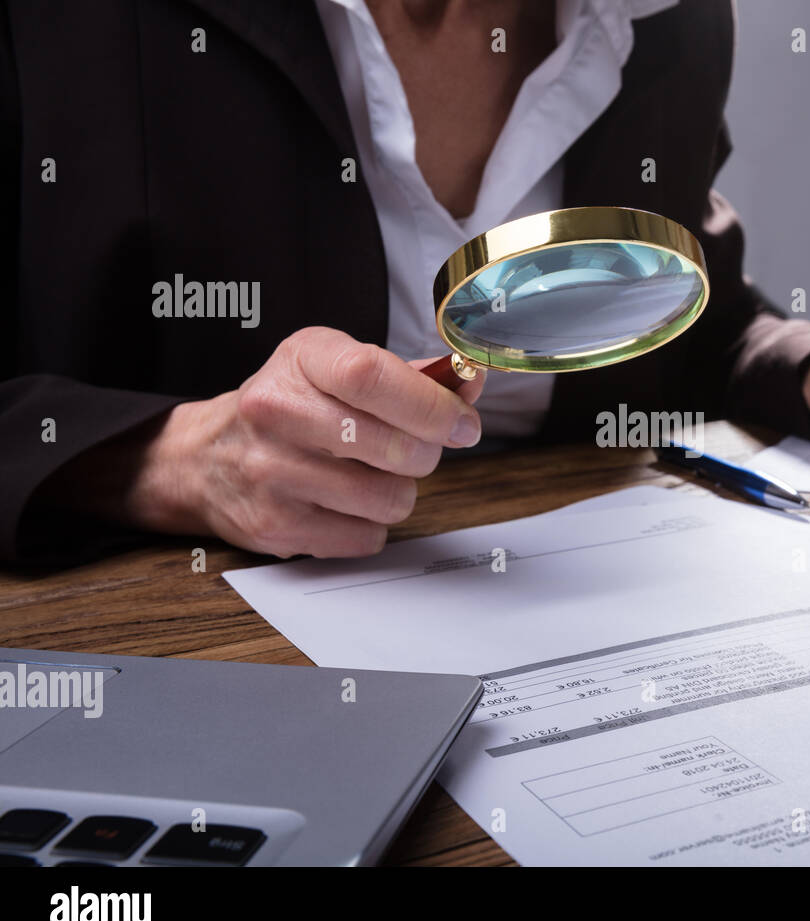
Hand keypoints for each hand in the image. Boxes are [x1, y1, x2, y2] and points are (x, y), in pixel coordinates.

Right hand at [118, 327, 484, 556]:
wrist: (204, 458)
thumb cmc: (289, 406)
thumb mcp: (334, 367)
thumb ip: (408, 376)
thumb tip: (470, 386)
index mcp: (302, 360)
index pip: (373, 376)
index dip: (433, 405)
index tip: (462, 423)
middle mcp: (277, 411)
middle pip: (396, 446)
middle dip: (425, 453)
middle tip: (411, 450)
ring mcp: (272, 472)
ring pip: (389, 498)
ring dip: (397, 492)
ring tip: (370, 476)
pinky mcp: (276, 526)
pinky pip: (367, 537)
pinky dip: (370, 525)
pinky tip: (343, 503)